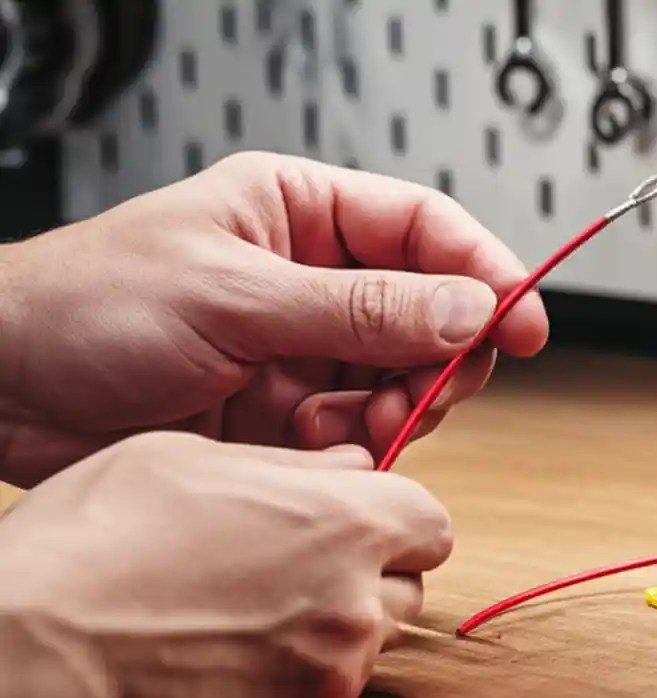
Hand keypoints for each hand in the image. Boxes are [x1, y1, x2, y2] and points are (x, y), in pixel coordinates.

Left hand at [0, 152, 547, 486]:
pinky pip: (361, 429)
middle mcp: (316, 280)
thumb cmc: (87, 305)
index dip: (487, 272)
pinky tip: (305, 445)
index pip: (427, 229)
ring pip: (405, 378)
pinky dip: (352, 445)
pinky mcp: (289, 412)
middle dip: (440, 358)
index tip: (526, 321)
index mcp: (304, 214)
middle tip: (422, 393)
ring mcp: (306, 348)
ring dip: (393, 408)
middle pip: (434, 312)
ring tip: (336, 422)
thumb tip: (469, 306)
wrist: (1, 389)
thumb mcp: (232, 294)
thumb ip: (358, 306)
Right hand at [0, 431, 450, 697]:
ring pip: (375, 636)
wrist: (37, 646)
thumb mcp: (198, 458)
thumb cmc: (103, 537)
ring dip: (342, 619)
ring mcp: (333, 667)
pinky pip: (336, 682)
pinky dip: (308, 665)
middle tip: (302, 561)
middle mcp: (358, 598)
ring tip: (263, 601)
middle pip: (409, 582)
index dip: (396, 517)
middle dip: (372, 570)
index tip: (360, 519)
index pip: (430, 521)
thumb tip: (355, 466)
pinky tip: (244, 642)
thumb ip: (298, 465)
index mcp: (348, 520)